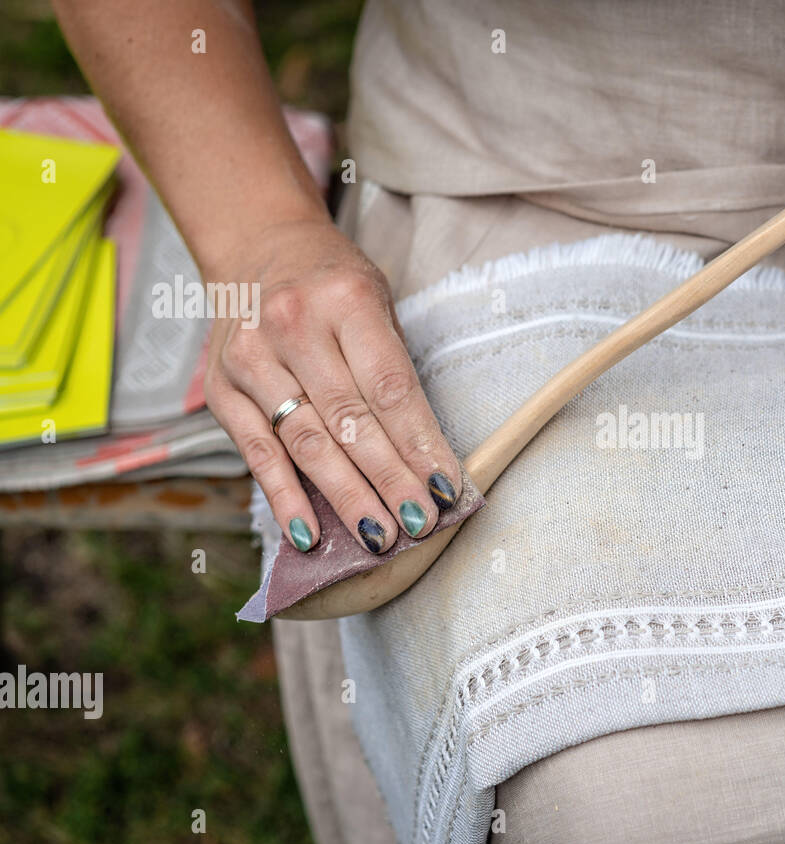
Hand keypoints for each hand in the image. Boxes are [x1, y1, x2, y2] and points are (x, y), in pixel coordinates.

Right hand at [204, 217, 461, 553]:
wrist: (258, 248)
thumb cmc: (335, 286)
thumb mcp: (378, 304)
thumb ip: (394, 372)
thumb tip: (426, 459)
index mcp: (345, 299)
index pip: (389, 386)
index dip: (419, 443)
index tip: (445, 488)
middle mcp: (293, 325)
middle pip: (349, 420)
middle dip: (389, 479)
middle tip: (419, 524)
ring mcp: (250, 357)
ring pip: (305, 442)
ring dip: (345, 496)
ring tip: (379, 536)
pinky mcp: (221, 389)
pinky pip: (256, 453)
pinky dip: (284, 498)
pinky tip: (310, 535)